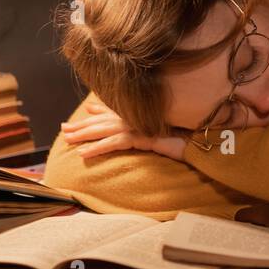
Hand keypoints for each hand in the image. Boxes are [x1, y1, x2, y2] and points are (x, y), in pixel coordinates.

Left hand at [59, 101, 186, 159]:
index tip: (85, 113)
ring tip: (68, 141)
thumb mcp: (166, 132)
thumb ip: (150, 128)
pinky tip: (83, 154)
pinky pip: (114, 143)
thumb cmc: (187, 138)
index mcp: (142, 116)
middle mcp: (138, 118)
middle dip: (83, 125)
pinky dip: (97, 148)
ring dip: (84, 135)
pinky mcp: (141, 137)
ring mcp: (139, 126)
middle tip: (64, 129)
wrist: (204, 142)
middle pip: (105, 121)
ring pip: (105, 130)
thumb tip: (143, 130)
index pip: (116, 113)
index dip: (99, 113)